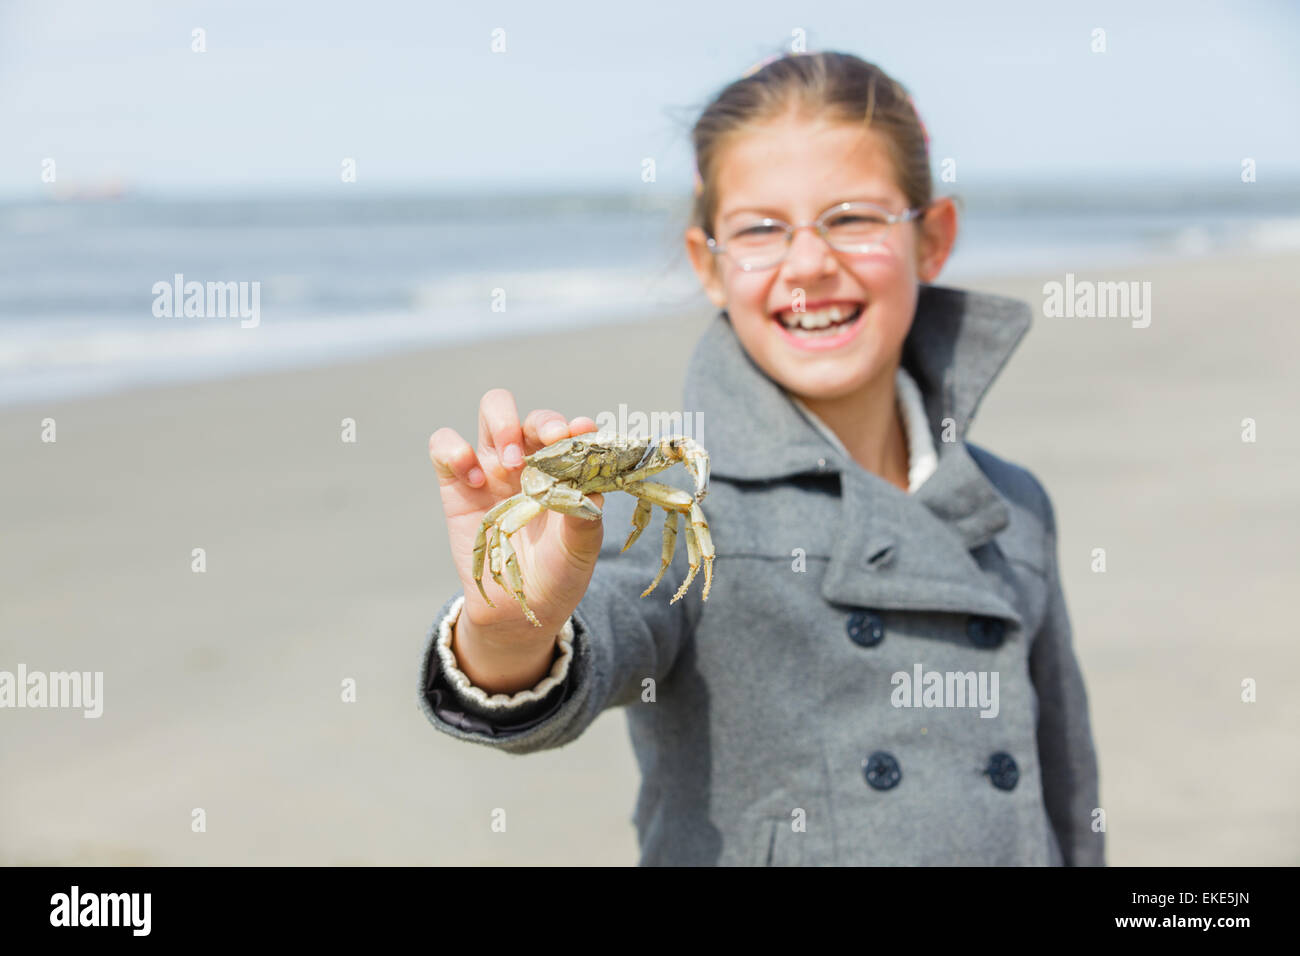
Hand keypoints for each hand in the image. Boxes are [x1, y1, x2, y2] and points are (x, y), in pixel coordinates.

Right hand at [429, 388, 604, 639]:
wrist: (519, 606)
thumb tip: (593, 489)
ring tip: (513, 464)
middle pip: (530, 414)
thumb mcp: (581, 549)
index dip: (576, 427)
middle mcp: (530, 461)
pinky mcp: (456, 483)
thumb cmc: (557, 572)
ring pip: (491, 411)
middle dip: (541, 420)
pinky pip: (444, 446)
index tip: (583, 433)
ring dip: (503, 425)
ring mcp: (492, 467)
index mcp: (563, 470)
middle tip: (550, 442)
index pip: (570, 431)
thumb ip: (586, 517)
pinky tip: (475, 480)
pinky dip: (456, 452)